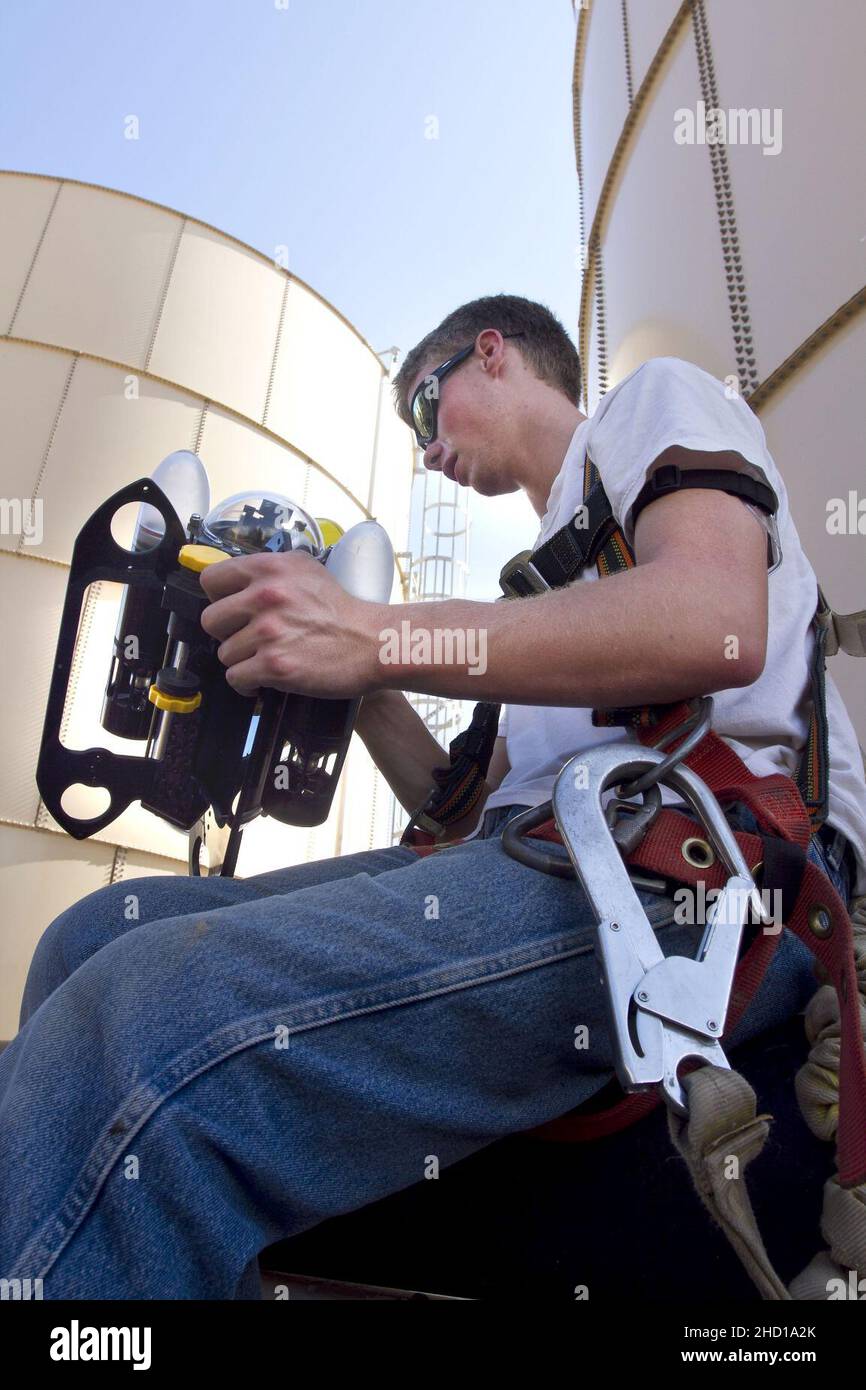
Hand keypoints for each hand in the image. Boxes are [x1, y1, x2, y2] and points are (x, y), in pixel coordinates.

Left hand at [198, 549, 383, 698]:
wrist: (373, 643)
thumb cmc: (343, 610)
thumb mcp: (306, 570)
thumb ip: (270, 571)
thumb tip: (235, 580)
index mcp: (270, 568)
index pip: (211, 579)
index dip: (219, 598)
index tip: (231, 610)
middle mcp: (265, 596)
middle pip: (211, 620)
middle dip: (228, 633)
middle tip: (248, 638)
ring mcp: (269, 632)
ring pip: (225, 653)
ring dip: (243, 660)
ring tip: (265, 659)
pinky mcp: (275, 665)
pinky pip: (236, 678)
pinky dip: (248, 684)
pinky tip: (263, 679)